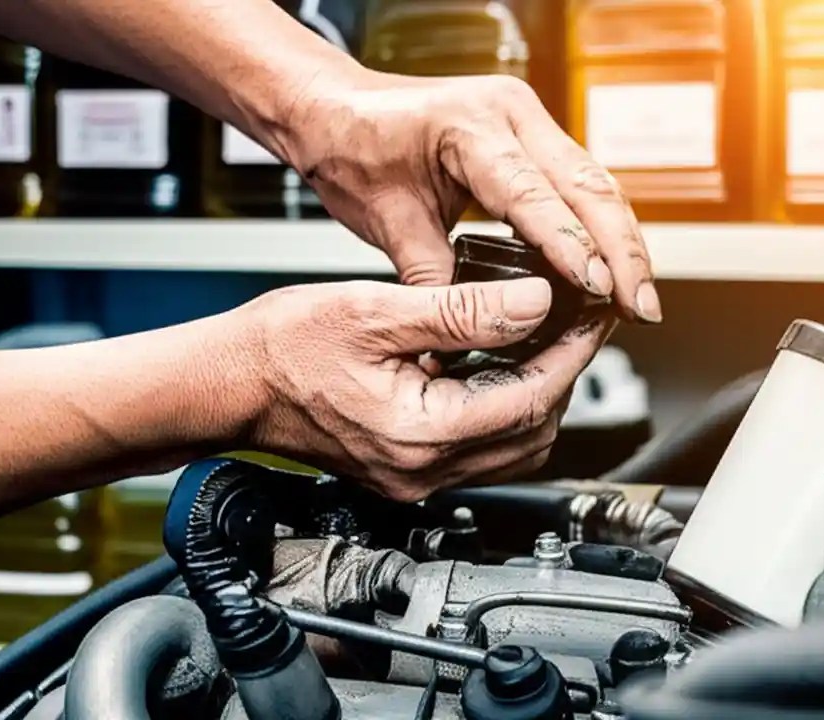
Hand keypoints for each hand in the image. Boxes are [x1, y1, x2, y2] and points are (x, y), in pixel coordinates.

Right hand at [224, 277, 613, 501]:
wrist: (231, 385)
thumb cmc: (281, 350)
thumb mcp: (376, 312)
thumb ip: (462, 312)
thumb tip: (533, 304)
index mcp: (421, 433)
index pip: (532, 397)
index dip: (574, 352)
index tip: (593, 312)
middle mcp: (423, 470)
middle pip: (533, 431)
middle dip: (565, 373)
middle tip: (577, 321)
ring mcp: (415, 477)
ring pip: (512, 446)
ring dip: (538, 393)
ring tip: (546, 337)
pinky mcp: (406, 469)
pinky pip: (480, 448)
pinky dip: (503, 407)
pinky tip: (498, 365)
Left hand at [286, 70, 660, 324]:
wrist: (338, 108)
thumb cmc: (353, 146)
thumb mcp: (386, 220)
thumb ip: (431, 277)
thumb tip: (460, 336)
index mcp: (470, 125)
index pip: (533, 193)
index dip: (571, 245)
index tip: (598, 290)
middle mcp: (510, 113)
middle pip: (588, 184)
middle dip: (621, 251)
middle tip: (639, 308)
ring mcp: (526, 121)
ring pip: (596, 184)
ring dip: (622, 243)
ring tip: (637, 299)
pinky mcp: (532, 139)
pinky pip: (580, 184)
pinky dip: (601, 229)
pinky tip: (614, 269)